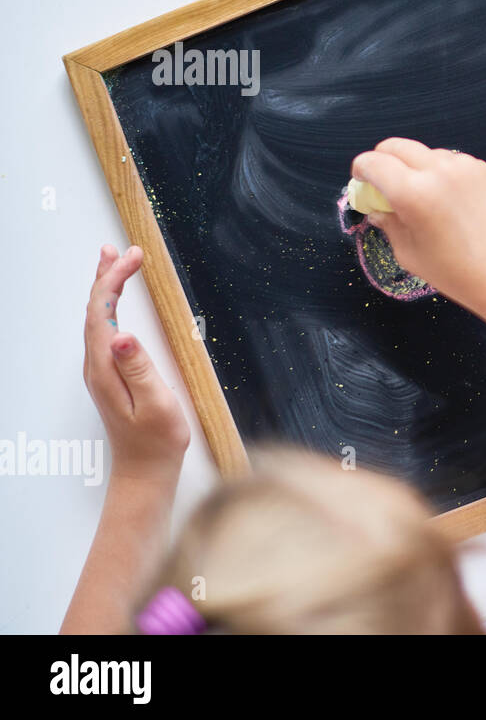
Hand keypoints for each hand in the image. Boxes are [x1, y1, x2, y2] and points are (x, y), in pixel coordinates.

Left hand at [83, 246, 189, 481]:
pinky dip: (110, 307)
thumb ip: (139, 369)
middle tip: (121, 249)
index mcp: (106, 369)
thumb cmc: (157, 441)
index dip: (115, 281)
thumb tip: (123, 336)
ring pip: (98, 319)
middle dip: (107, 276)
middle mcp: (97, 366)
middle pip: (95, 311)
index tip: (134, 258)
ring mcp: (102, 370)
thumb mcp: (156, 404)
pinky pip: (104, 330)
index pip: (104, 313)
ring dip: (105, 288)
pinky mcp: (110, 374)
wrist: (146, 469)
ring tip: (113, 261)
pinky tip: (117, 301)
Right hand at [351, 139, 485, 318]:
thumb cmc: (455, 272)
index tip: (362, 182)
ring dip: (414, 166)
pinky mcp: (482, 169)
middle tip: (384, 184)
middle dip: (383, 161)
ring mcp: (463, 166)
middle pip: (396, 146)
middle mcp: (437, 170)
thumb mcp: (407, 252)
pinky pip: (451, 161)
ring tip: (421, 197)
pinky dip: (440, 172)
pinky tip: (448, 200)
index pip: (373, 162)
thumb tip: (375, 206)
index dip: (361, 170)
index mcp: (412, 192)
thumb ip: (387, 221)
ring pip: (424, 152)